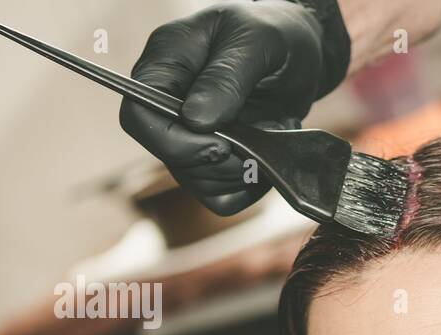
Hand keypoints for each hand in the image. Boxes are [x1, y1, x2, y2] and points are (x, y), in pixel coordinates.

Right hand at [119, 0, 347, 215]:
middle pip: (168, 157)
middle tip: (260, 137)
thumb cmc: (275, 34)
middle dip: (218, 161)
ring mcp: (191, 134)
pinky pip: (221, 195)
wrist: (300, 52)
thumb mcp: (257, 41)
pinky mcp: (216, 157)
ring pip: (197, 181)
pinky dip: (249, 186)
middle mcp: (171, 102)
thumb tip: (195, 119)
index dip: (174, 142)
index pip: (139, 116)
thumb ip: (226, 77)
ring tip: (270, 134)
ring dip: (240, 171)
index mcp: (166, 64)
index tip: (222, 142)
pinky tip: (268, 156)